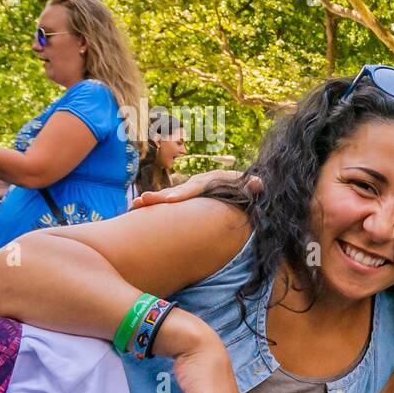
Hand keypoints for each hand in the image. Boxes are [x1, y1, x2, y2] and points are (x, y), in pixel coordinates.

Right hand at [131, 169, 258, 209]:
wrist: (239, 186)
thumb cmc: (244, 188)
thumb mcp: (248, 186)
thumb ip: (252, 186)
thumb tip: (259, 182)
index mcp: (211, 180)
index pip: (196, 187)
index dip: (183, 193)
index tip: (171, 200)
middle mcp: (197, 184)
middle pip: (176, 191)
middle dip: (159, 197)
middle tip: (143, 201)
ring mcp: (188, 191)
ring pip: (167, 196)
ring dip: (151, 201)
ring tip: (134, 206)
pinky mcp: (184, 199)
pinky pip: (167, 203)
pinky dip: (153, 207)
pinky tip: (135, 211)